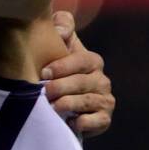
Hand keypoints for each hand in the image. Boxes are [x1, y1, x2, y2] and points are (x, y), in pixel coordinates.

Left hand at [42, 11, 113, 138]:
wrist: (57, 106)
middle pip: (84, 82)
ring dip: (69, 104)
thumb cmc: (53, 71)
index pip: (82, 60)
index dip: (63, 66)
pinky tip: (69, 122)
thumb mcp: (57, 45)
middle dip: (62, 86)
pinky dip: (84, 123)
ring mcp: (104, 100)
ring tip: (51, 107)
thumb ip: (60, 26)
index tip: (43, 72)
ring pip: (88, 101)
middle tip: (44, 91)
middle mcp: (101, 80)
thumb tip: (60, 31)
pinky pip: (97, 121)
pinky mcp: (103, 119)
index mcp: (91, 61)